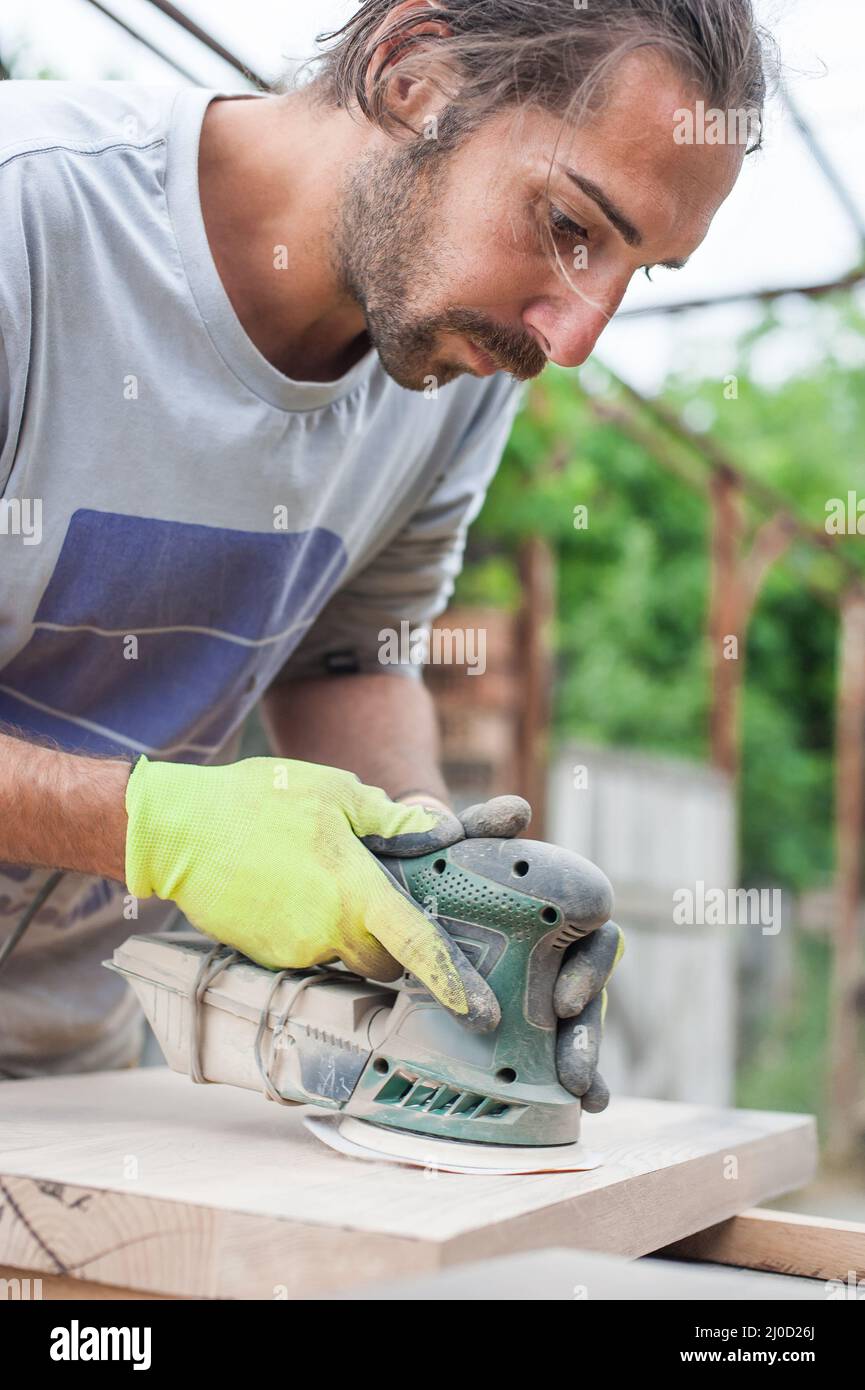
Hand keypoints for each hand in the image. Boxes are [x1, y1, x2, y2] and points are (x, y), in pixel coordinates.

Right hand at [124, 756, 499, 1029]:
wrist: (178, 830)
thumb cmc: (259, 802)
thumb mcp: (337, 793)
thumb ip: (392, 821)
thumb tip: (438, 834)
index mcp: (355, 893)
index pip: (416, 946)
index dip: (453, 980)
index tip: (479, 1010)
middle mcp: (327, 932)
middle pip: (383, 960)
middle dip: (388, 939)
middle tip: (373, 895)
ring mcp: (292, 950)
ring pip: (341, 953)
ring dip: (343, 927)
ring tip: (315, 876)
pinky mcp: (264, 955)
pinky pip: (305, 949)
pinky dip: (307, 926)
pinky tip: (285, 886)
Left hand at [401, 793, 623, 1111]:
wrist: (407, 889)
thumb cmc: (444, 866)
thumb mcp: (458, 844)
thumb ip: (484, 825)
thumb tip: (519, 812)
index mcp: (560, 912)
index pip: (597, 939)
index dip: (590, 970)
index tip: (564, 998)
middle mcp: (561, 952)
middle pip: (592, 996)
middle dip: (589, 1035)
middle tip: (574, 1066)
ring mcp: (541, 985)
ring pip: (577, 1027)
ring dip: (585, 1061)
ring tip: (583, 1093)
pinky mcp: (519, 1015)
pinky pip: (550, 1049)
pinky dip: (567, 1076)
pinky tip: (584, 1104)